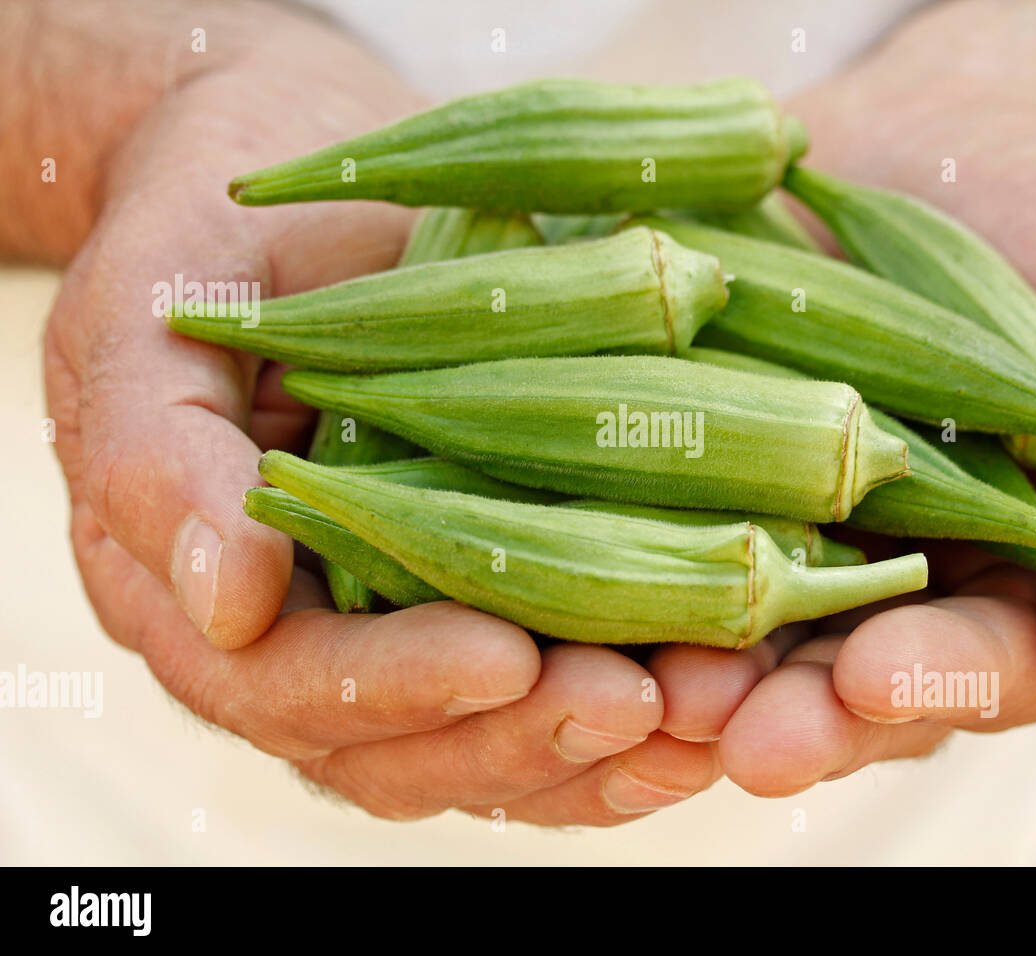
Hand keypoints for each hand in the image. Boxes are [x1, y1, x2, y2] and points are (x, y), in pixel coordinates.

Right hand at [37, 4, 718, 824]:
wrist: (319, 194)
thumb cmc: (218, 229)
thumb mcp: (153, 310)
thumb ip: (159, 452)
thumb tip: (229, 604)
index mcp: (204, 594)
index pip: (289, 686)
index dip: (392, 687)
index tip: (504, 659)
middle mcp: (313, 639)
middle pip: (411, 748)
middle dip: (527, 735)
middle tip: (640, 702)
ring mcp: (413, 626)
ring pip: (498, 741)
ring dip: (605, 744)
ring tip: (708, 708)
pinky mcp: (503, 594)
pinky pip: (560, 687)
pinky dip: (638, 712)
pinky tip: (720, 693)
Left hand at [652, 0, 1035, 794]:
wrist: (966, 133)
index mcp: (981, 590)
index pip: (962, 670)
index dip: (928, 685)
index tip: (879, 681)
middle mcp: (859, 579)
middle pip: (821, 679)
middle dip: (783, 711)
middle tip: (739, 730)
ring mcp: (759, 518)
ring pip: (718, 620)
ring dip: (683, 660)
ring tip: (652, 679)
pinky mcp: (679, 449)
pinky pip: (632, 508)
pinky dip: (602, 538)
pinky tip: (574, 565)